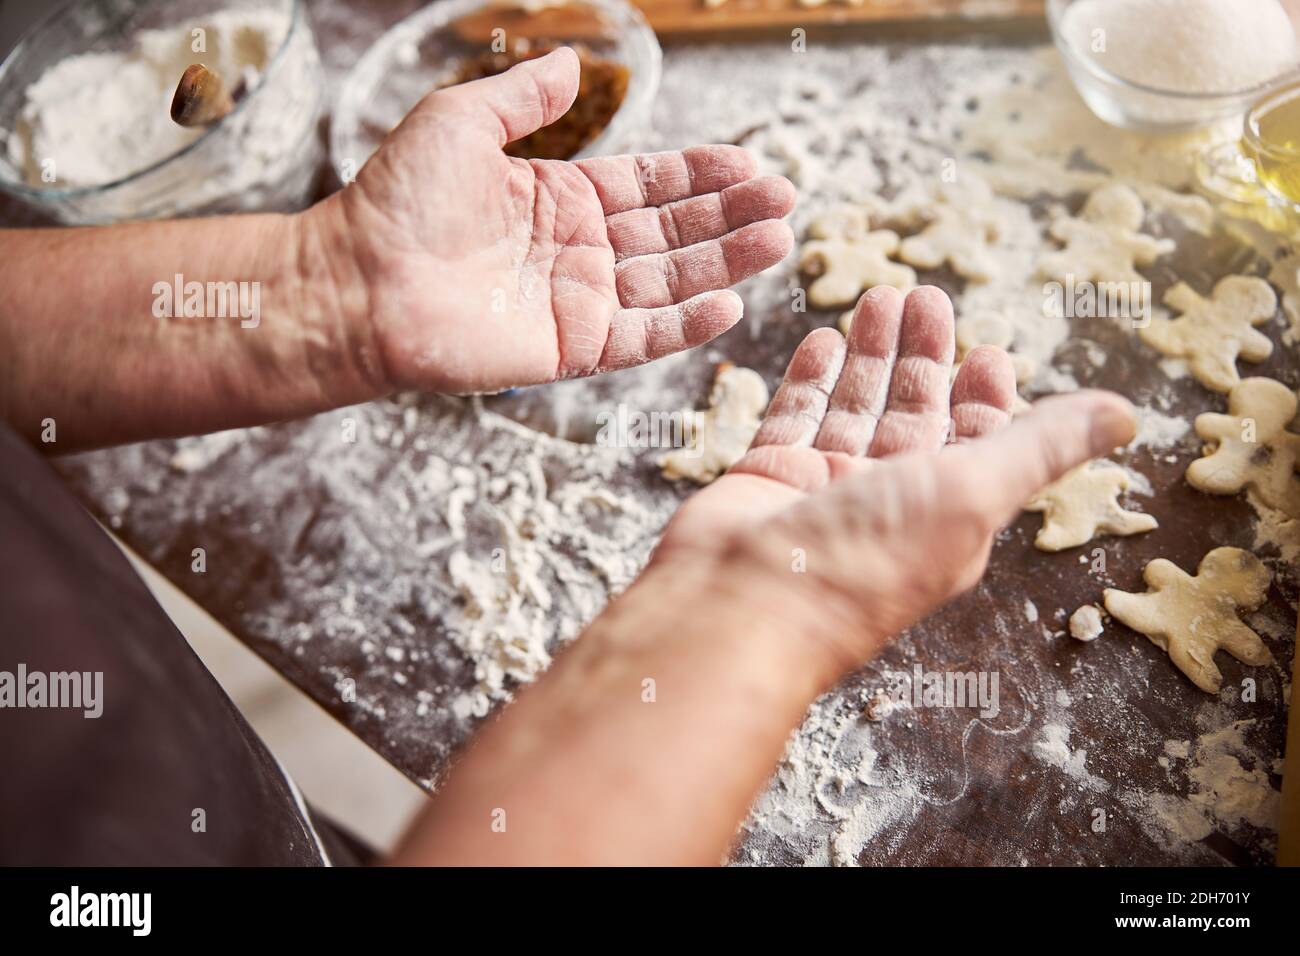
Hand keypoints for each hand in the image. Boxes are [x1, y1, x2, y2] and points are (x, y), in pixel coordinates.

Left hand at [308, 47, 794, 393]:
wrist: (356, 281)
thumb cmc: (396, 201)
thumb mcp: (461, 122)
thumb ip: (524, 99)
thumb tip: (571, 60)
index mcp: (559, 197)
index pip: (648, 184)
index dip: (700, 174)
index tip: (752, 162)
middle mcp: (577, 250)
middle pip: (672, 232)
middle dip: (730, 215)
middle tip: (786, 199)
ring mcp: (577, 301)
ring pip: (669, 281)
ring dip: (725, 262)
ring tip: (778, 240)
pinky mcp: (569, 348)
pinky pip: (640, 336)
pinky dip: (685, 324)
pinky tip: (730, 303)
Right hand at [658, 286, 1135, 677]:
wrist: (743, 604)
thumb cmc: (864, 559)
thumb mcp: (974, 493)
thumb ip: (1041, 445)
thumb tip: (1126, 413)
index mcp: (946, 514)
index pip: (976, 445)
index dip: (986, 397)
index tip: (990, 350)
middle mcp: (888, 502)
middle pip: (912, 415)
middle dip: (924, 356)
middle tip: (927, 295)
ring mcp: (824, 488)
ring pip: (854, 406)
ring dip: (870, 354)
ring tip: (880, 296)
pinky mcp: (769, 477)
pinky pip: (795, 414)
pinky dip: (811, 377)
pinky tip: (824, 339)